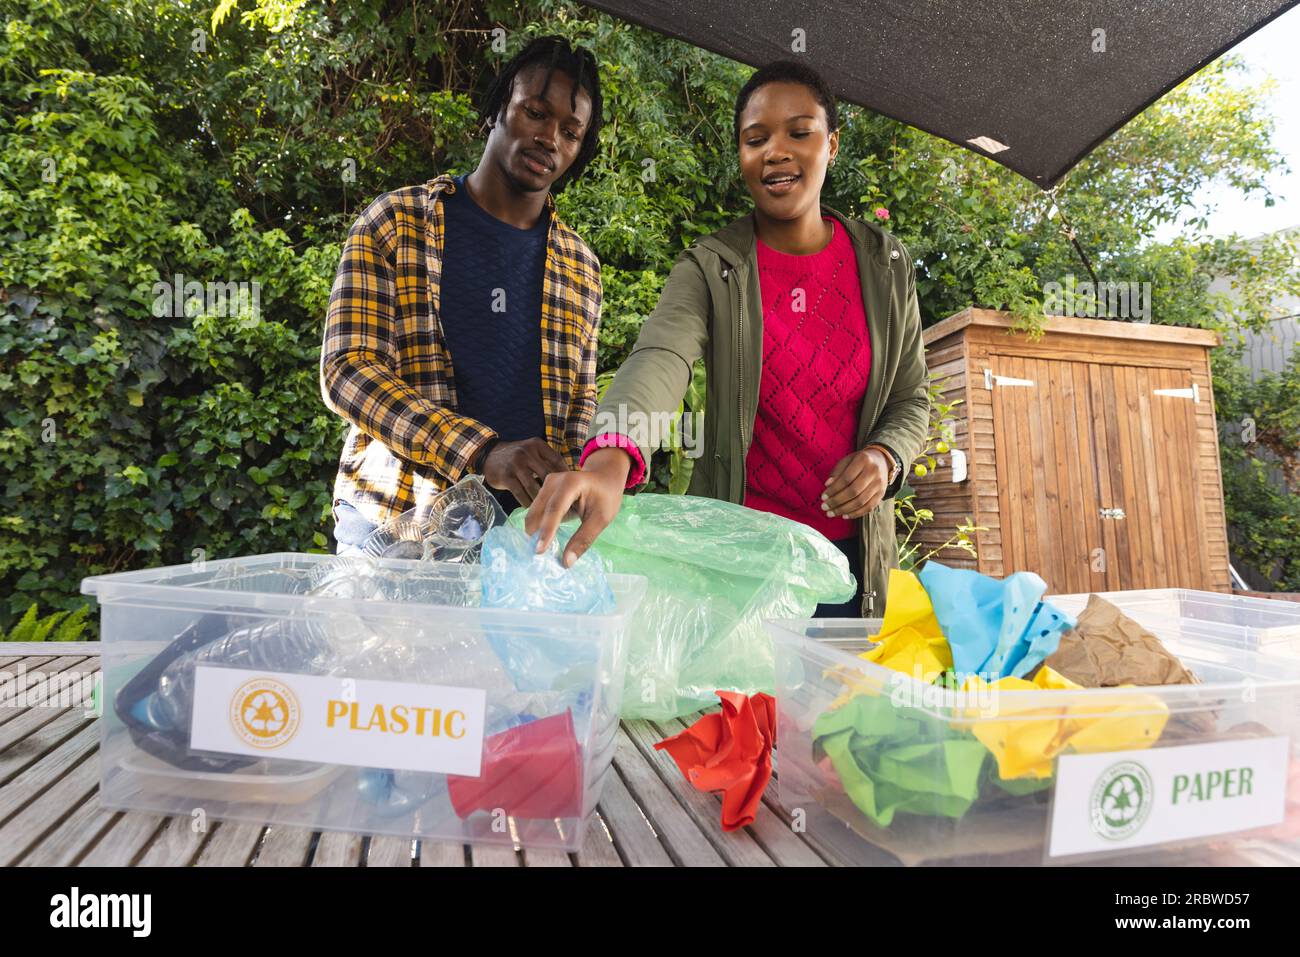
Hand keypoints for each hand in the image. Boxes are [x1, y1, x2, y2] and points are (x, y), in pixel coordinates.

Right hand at [481, 437, 568, 506]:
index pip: (557, 460)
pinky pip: (521, 493)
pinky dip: (527, 502)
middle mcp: (527, 453)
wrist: (489, 455)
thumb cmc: (516, 457)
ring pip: (534, 487)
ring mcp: (515, 464)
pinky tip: (532, 507)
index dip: (565, 475)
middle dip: (555, 490)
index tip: (570, 487)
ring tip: (547, 508)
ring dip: (540, 499)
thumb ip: (546, 460)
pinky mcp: (506, 477)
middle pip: (547, 475)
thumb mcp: (531, 451)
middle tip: (561, 502)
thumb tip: (568, 476)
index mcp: (536, 445)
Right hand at [525, 448, 629, 566]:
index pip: (555, 509)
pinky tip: (542, 539)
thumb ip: (584, 539)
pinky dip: (538, 526)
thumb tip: (566, 563)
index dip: (546, 531)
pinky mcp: (543, 490)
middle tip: (537, 559)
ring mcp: (546, 484)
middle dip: (536, 534)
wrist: (604, 476)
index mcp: (572, 483)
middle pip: (539, 511)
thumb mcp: (601, 519)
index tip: (539, 551)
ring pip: (533, 513)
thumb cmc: (606, 496)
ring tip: (540, 551)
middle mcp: (554, 481)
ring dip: (535, 532)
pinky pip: (536, 511)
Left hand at [821, 447, 891, 519]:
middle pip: (853, 491)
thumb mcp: (847, 461)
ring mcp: (879, 484)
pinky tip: (844, 515)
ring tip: (831, 513)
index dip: (834, 489)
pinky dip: (855, 513)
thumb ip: (837, 472)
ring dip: (844, 510)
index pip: (846, 478)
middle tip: (824, 507)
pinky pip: (868, 507)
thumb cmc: (858, 461)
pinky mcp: (881, 494)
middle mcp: (873, 472)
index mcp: (863, 460)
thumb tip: (827, 486)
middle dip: (837, 501)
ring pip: (861, 501)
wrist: (881, 461)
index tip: (823, 497)